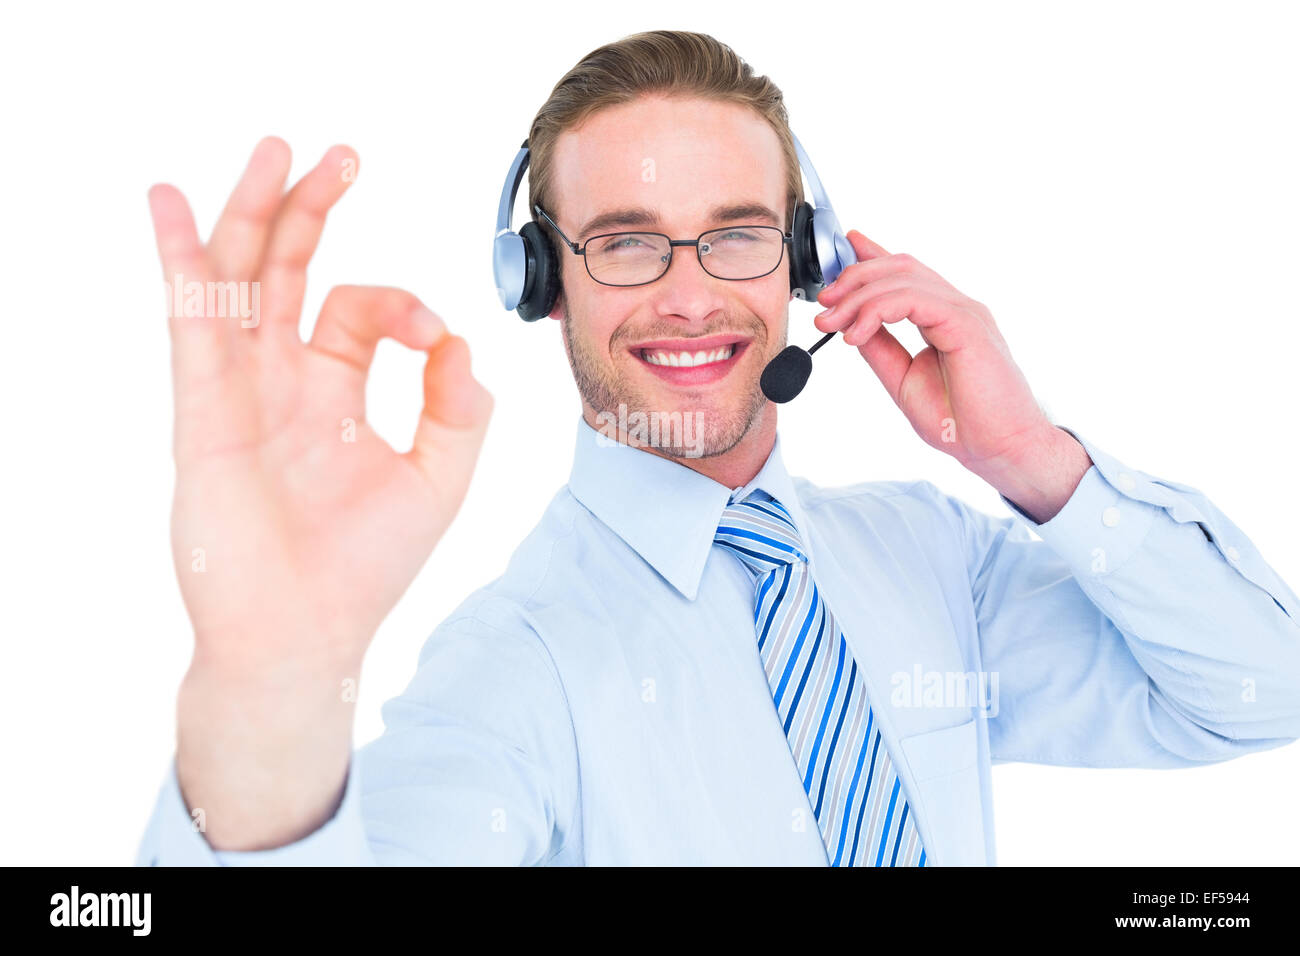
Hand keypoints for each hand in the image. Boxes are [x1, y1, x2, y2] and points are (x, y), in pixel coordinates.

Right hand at [148, 137, 492, 846]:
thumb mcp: (438, 478)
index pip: (359, 308)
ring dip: (252, 212)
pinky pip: (189, 321)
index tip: (432, 336)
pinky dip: (180, 262)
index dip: (401, 303)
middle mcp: (281, 380)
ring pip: (238, 279)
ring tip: (274, 150)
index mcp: (334, 390)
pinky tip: (169, 206)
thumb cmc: (368, 566)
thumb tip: (459, 338)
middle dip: (312, 209)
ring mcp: (237, 391)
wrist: (307, 633)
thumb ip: (459, 407)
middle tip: (340, 154)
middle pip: (290, 271)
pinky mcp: (202, 411)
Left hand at [813, 230, 1089, 521]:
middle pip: (900, 267)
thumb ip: (881, 350)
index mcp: (945, 317)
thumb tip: (852, 328)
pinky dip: (878, 310)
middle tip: (823, 303)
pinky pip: (915, 299)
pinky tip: (857, 333)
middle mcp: (956, 307)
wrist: (999, 449)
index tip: (835, 262)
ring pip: (903, 278)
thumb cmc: (962, 422)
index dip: (870, 258)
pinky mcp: (967, 324)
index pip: (905, 274)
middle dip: (854, 277)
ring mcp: (964, 312)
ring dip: (858, 297)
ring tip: (831, 323)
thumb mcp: (904, 379)